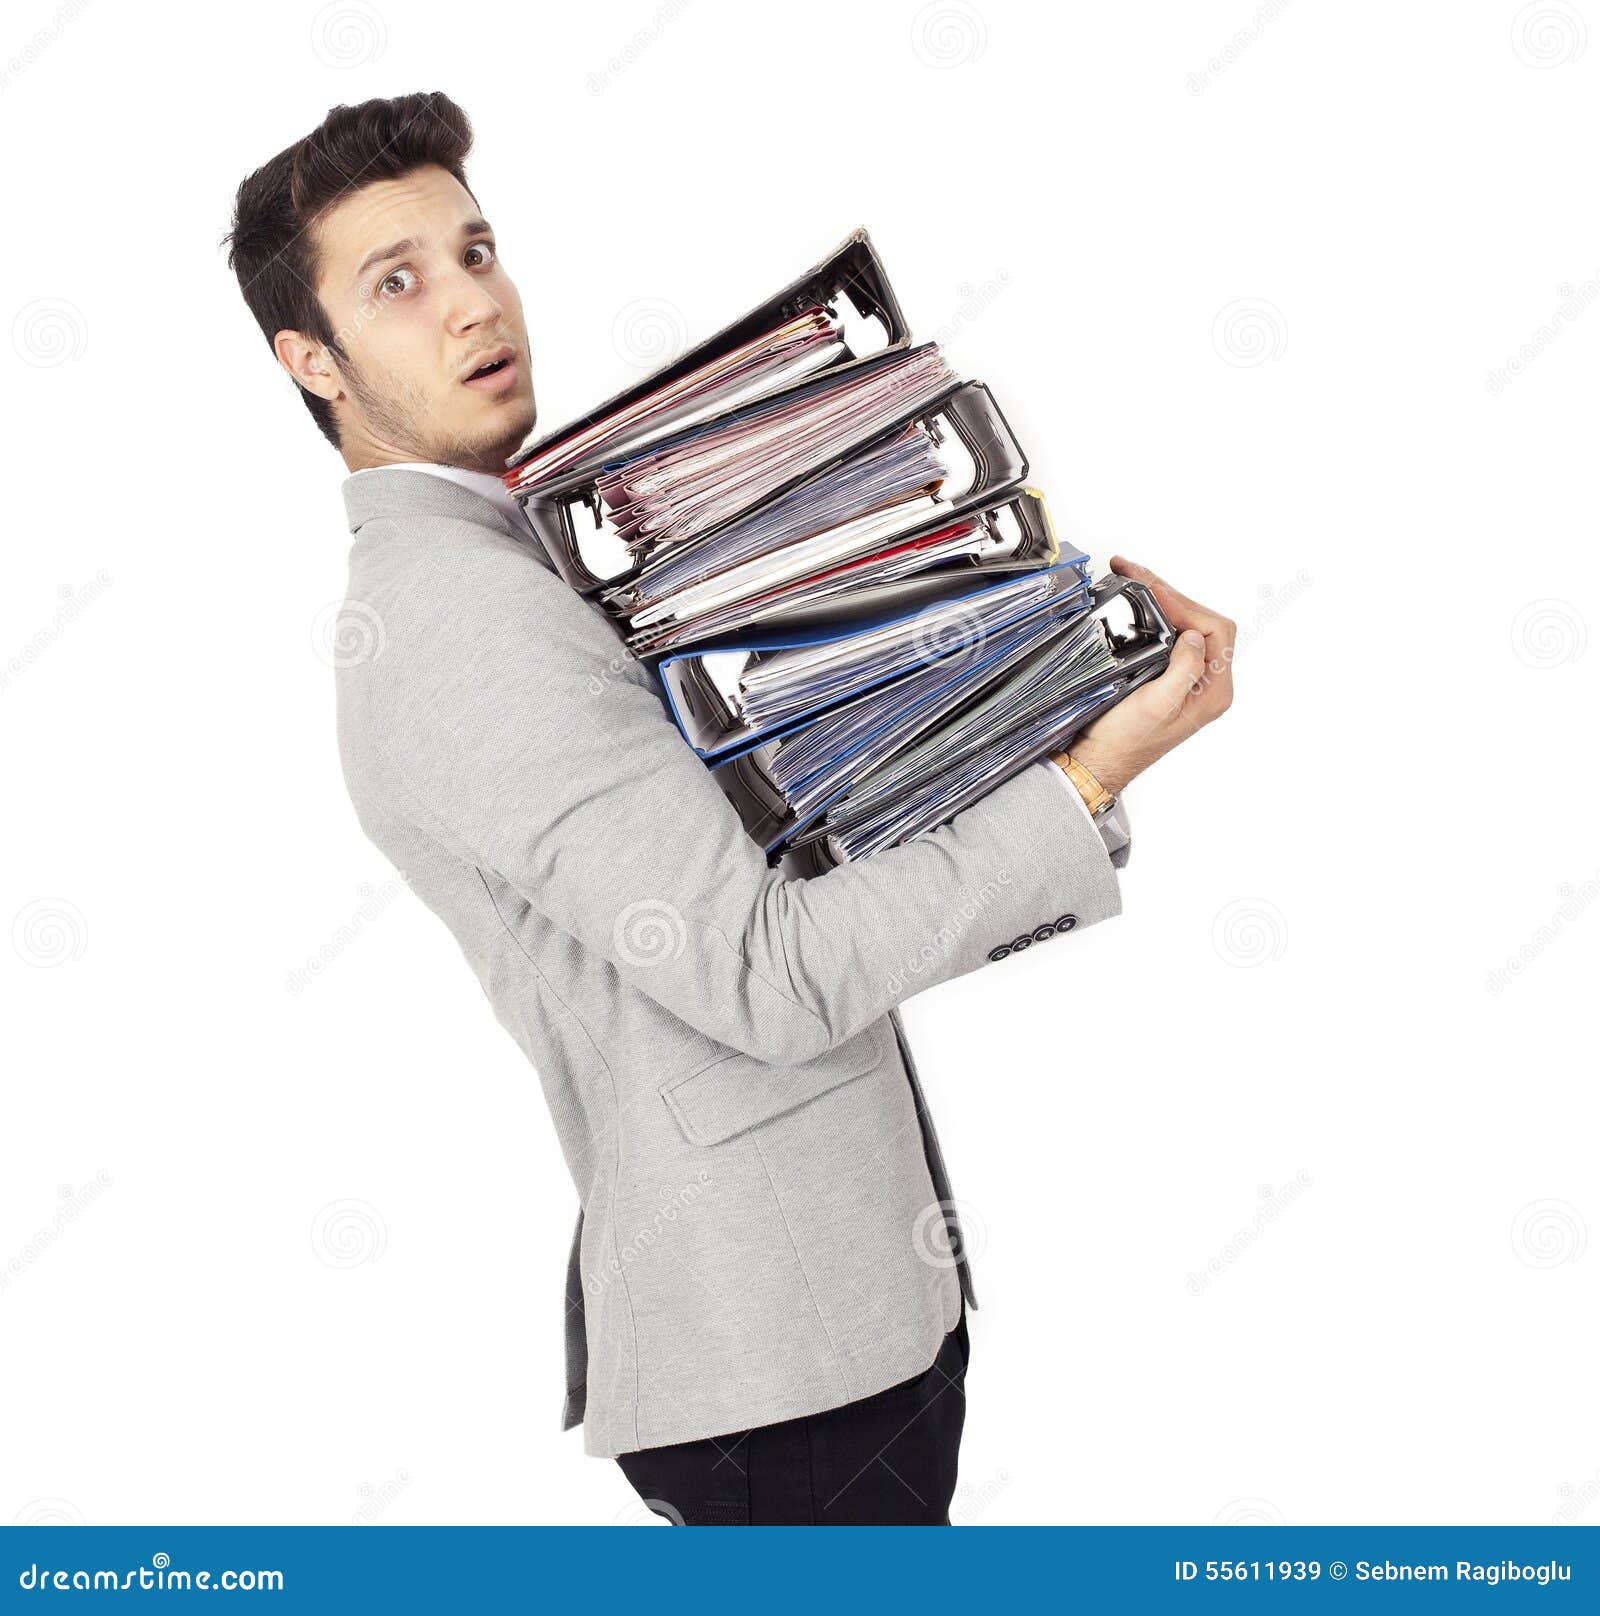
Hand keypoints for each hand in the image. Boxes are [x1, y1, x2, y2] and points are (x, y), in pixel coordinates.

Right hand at [1066, 557, 1234, 795]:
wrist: (1098, 762)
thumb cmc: (1125, 741)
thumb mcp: (1158, 705)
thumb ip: (1184, 669)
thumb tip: (1193, 634)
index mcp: (1214, 691)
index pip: (1215, 630)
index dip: (1185, 605)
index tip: (1151, 591)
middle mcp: (1206, 684)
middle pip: (1201, 623)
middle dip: (1170, 594)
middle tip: (1135, 571)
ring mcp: (1187, 680)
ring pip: (1185, 626)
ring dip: (1161, 600)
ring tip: (1132, 577)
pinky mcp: (1167, 678)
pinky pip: (1170, 636)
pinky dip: (1154, 615)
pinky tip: (1136, 604)